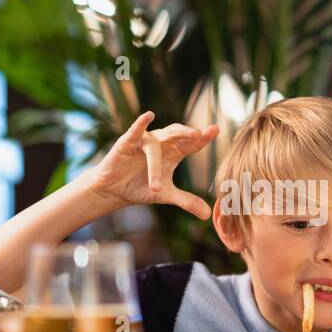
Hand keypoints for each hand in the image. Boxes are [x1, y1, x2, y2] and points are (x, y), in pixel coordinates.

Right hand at [85, 111, 219, 218]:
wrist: (114, 190)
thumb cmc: (141, 187)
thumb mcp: (165, 195)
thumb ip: (186, 201)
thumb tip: (207, 216)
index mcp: (173, 152)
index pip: (191, 144)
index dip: (204, 138)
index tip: (217, 130)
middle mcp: (161, 143)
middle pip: (177, 134)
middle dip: (188, 134)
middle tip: (200, 134)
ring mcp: (144, 141)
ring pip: (154, 146)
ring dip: (155, 166)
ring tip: (157, 188)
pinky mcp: (127, 142)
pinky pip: (135, 131)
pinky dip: (141, 123)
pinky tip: (148, 116)